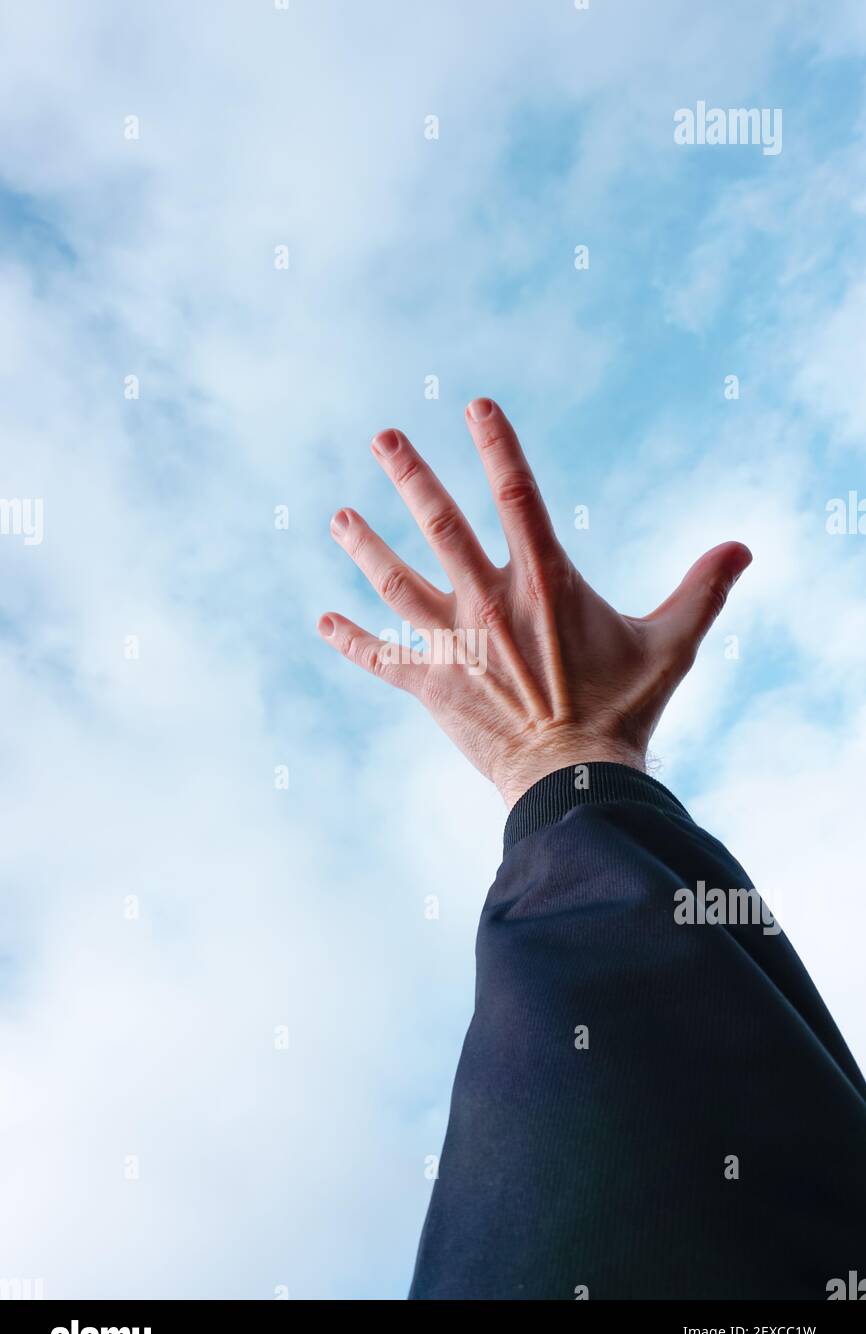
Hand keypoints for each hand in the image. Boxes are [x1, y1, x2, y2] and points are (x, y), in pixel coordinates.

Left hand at [318, 398, 750, 808]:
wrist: (573, 780)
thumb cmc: (623, 712)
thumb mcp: (671, 645)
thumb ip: (702, 590)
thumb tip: (744, 547)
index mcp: (544, 580)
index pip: (517, 492)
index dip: (497, 444)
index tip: (475, 405)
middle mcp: (489, 600)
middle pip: (439, 523)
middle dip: (410, 475)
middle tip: (383, 437)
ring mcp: (453, 641)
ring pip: (397, 581)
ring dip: (365, 545)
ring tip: (338, 516)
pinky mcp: (431, 684)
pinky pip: (380, 657)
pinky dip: (351, 639)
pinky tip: (322, 619)